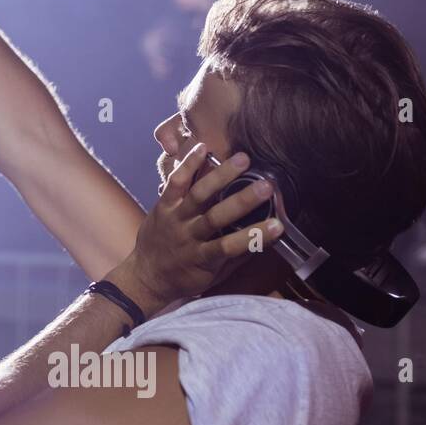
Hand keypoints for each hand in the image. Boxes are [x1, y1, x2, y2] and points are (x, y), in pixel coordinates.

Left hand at [106, 143, 283, 316]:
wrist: (146, 275)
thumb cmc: (185, 277)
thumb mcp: (211, 276)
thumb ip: (236, 258)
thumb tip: (266, 239)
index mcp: (202, 257)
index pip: (231, 246)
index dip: (254, 236)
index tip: (278, 226)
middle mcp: (187, 235)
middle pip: (216, 217)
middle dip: (242, 201)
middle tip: (267, 187)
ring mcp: (174, 218)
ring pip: (198, 195)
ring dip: (220, 176)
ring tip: (243, 159)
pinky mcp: (162, 205)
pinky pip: (174, 183)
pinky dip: (188, 165)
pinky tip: (203, 147)